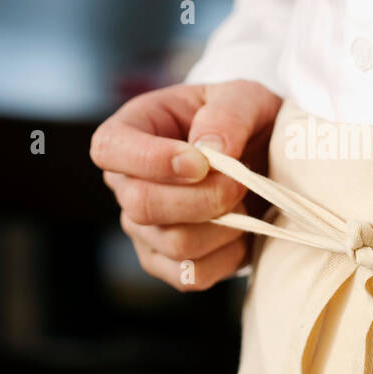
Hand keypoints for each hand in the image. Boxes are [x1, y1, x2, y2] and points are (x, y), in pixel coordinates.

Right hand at [90, 79, 281, 290]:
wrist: (263, 159)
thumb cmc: (242, 120)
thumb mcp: (243, 98)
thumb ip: (227, 114)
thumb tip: (210, 151)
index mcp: (131, 131)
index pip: (109, 149)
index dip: (150, 160)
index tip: (199, 162)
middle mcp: (126, 183)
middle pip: (142, 205)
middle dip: (203, 198)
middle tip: (240, 180)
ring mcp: (142, 228)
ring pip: (173, 243)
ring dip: (223, 225)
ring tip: (243, 201)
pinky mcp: (167, 263)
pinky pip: (191, 275)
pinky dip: (227, 256)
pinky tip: (241, 231)